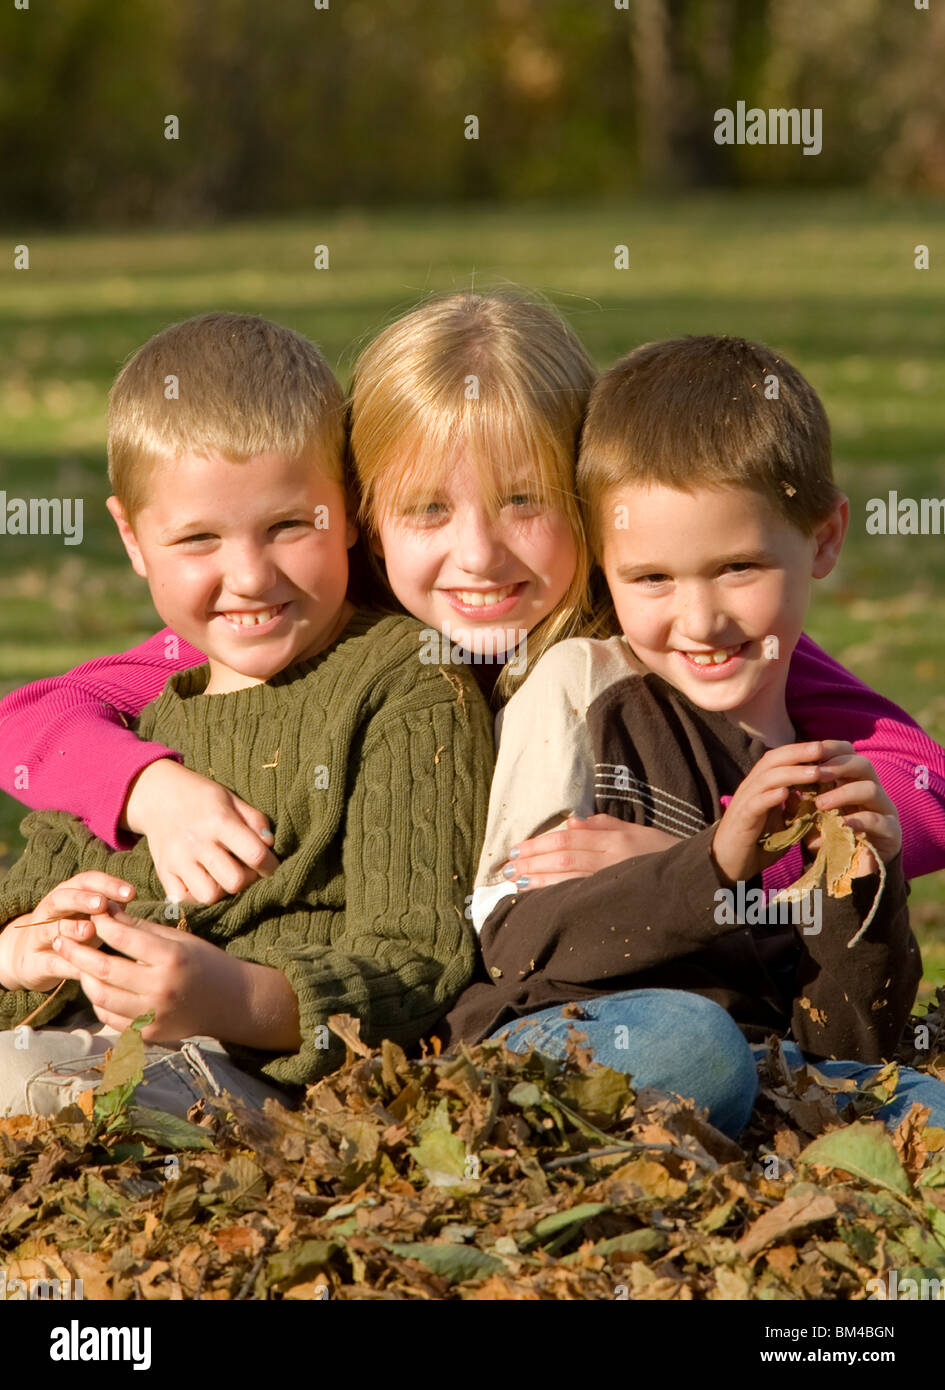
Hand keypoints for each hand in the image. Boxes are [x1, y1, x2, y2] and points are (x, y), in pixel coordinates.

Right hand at [0, 871, 133, 991]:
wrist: (30, 958)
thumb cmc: (71, 933)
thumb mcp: (89, 917)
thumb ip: (107, 909)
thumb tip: (126, 900)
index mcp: (67, 894)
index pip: (86, 881)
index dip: (107, 884)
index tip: (131, 892)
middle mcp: (50, 911)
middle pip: (63, 898)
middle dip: (83, 899)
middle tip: (102, 903)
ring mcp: (39, 936)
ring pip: (52, 928)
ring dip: (71, 928)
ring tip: (89, 930)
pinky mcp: (35, 963)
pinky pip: (51, 963)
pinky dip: (66, 965)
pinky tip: (83, 970)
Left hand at [53, 906, 242, 1040]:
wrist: (231, 1002)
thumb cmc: (205, 962)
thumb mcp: (177, 939)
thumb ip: (140, 928)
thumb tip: (106, 910)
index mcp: (171, 958)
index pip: (124, 936)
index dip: (101, 922)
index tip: (90, 913)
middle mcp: (161, 988)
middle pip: (104, 969)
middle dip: (77, 951)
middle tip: (61, 939)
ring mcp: (154, 1014)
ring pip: (100, 997)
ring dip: (84, 978)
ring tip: (79, 964)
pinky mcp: (148, 1034)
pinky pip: (110, 1018)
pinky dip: (99, 1001)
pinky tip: (98, 986)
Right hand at [124, 759, 279, 904]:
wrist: (157, 794)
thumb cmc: (202, 797)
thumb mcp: (232, 799)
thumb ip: (255, 821)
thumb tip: (270, 845)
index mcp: (218, 820)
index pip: (255, 854)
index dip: (271, 865)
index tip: (271, 865)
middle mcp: (196, 842)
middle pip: (233, 882)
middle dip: (247, 879)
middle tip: (246, 869)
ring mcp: (177, 859)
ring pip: (209, 896)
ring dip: (222, 890)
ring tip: (223, 875)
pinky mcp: (162, 872)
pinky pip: (183, 900)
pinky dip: (196, 896)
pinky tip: (203, 880)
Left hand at [499, 814, 678, 889]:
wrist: (703, 876)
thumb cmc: (666, 853)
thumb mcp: (636, 832)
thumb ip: (603, 825)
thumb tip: (570, 821)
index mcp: (615, 838)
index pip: (569, 837)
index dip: (540, 843)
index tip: (516, 850)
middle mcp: (613, 856)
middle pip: (564, 855)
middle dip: (532, 862)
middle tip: (505, 869)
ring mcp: (617, 878)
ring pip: (570, 876)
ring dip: (539, 881)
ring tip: (515, 884)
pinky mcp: (621, 898)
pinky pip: (585, 895)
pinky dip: (560, 896)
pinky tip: (542, 900)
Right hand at [712, 740, 844, 885]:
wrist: (728, 864)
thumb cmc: (758, 843)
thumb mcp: (782, 822)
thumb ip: (795, 808)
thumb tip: (816, 795)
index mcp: (761, 785)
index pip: (780, 758)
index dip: (801, 750)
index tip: (827, 747)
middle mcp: (751, 788)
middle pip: (773, 760)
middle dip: (798, 753)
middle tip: (822, 748)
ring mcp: (744, 802)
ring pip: (766, 779)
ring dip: (792, 773)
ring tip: (815, 772)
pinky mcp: (741, 821)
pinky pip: (754, 804)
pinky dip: (769, 797)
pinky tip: (785, 793)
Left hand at [807, 747, 901, 865]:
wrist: (851, 873)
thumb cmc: (830, 839)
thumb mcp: (812, 819)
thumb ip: (801, 803)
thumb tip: (784, 786)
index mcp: (853, 782)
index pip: (848, 754)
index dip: (830, 749)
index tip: (808, 753)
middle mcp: (872, 791)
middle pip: (863, 765)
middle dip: (838, 766)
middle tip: (815, 774)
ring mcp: (885, 810)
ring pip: (871, 789)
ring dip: (843, 793)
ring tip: (820, 804)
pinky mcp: (891, 832)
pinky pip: (879, 820)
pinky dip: (859, 820)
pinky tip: (842, 824)